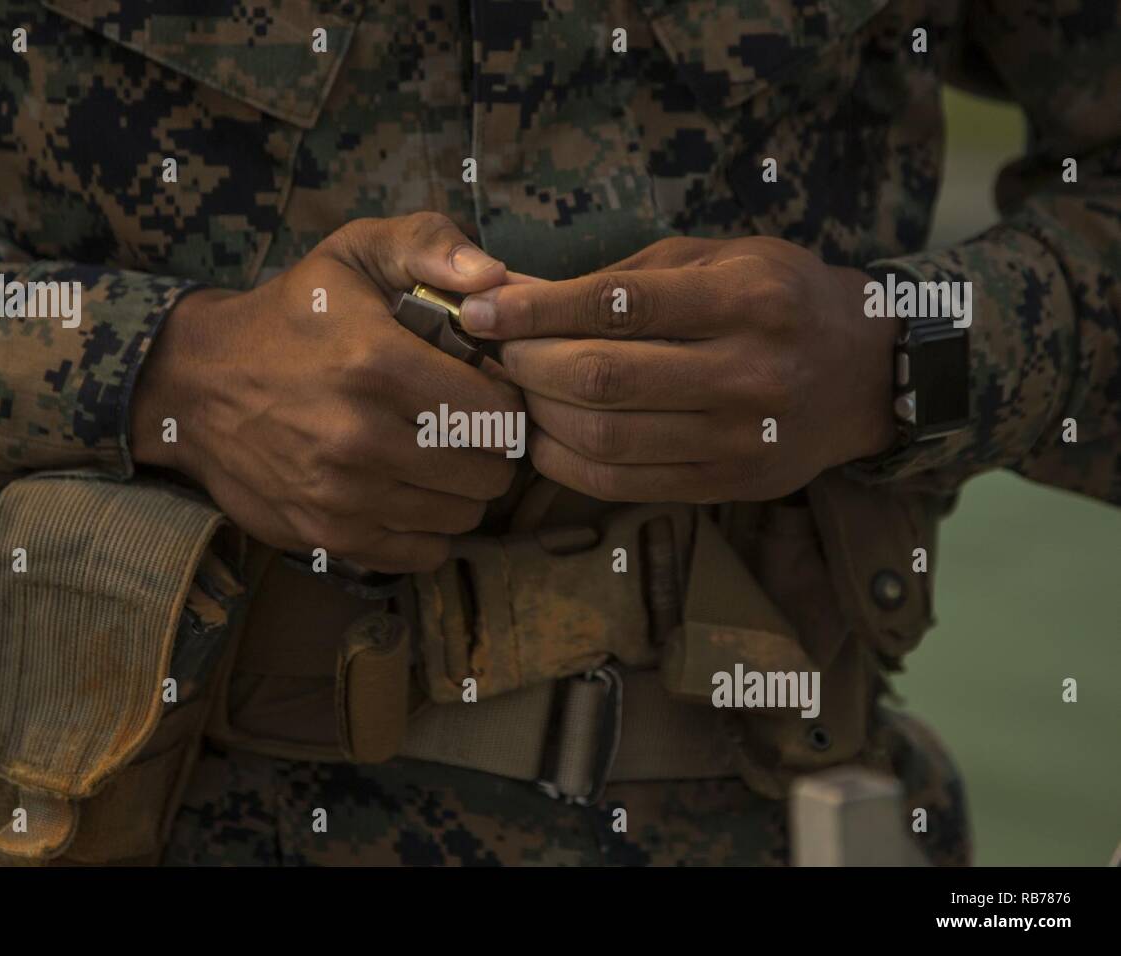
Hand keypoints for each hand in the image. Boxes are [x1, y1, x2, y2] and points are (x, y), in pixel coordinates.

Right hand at [132, 213, 522, 571]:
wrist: (197, 382)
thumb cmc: (292, 314)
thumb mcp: (352, 252)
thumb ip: (428, 244)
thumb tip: (492, 277)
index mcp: (375, 362)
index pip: (496, 411)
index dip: (507, 401)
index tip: (490, 391)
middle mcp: (358, 436)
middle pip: (486, 471)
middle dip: (492, 449)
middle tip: (471, 428)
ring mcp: (341, 494)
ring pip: (461, 517)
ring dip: (464, 491)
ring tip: (442, 456)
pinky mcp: (326, 535)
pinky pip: (422, 553)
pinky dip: (430, 529)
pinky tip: (413, 492)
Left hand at [458, 236, 896, 502]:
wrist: (863, 372)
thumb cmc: (775, 298)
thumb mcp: (714, 259)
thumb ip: (621, 277)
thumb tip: (516, 290)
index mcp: (747, 298)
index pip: (616, 307)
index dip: (535, 311)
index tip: (481, 310)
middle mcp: (750, 371)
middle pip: (602, 379)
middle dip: (529, 365)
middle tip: (500, 351)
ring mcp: (742, 438)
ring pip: (606, 439)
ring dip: (540, 416)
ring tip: (519, 392)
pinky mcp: (729, 484)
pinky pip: (623, 484)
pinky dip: (565, 463)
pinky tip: (545, 436)